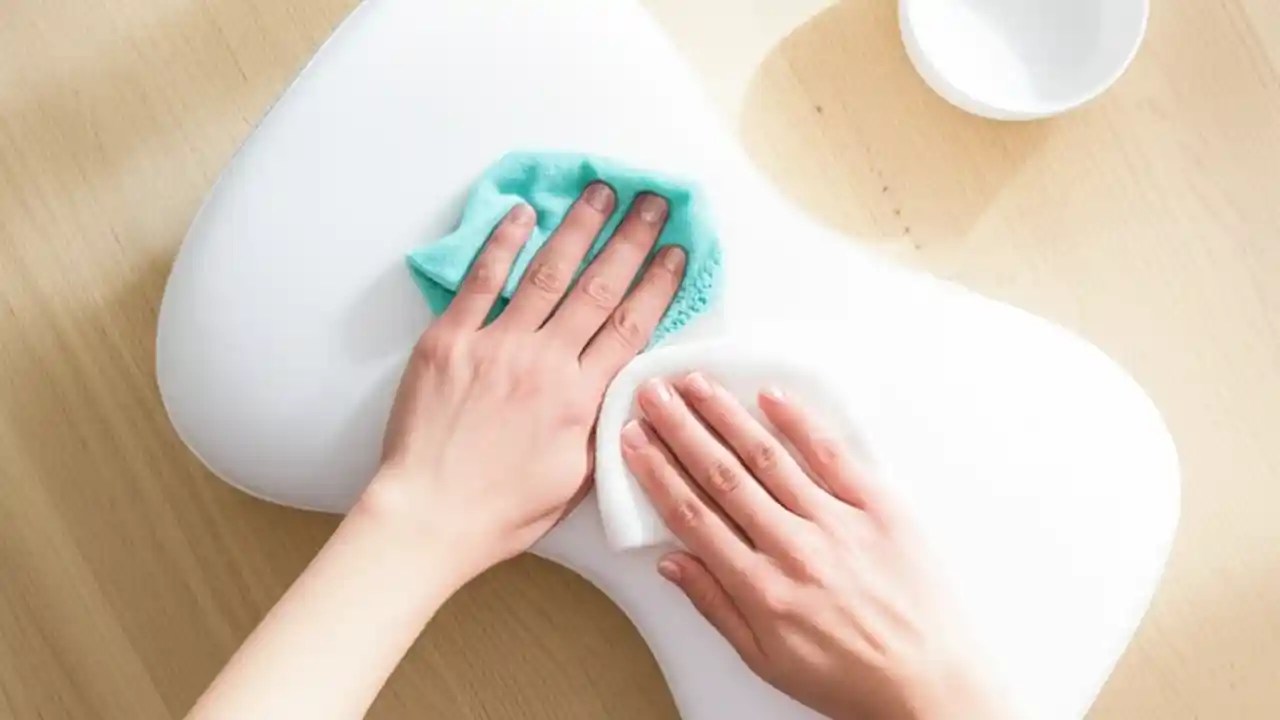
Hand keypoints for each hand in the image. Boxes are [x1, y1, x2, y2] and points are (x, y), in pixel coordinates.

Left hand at [371, 183, 684, 580]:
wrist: (429, 516)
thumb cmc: (505, 510)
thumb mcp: (577, 477)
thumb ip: (604, 423)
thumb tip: (627, 385)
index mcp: (581, 399)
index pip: (632, 327)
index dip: (659, 284)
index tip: (678, 251)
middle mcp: (545, 362)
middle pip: (598, 288)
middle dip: (631, 240)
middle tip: (653, 202)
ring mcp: (496, 345)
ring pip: (547, 273)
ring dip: (579, 228)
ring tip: (601, 192)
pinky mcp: (449, 341)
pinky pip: (480, 282)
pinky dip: (502, 244)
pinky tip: (523, 214)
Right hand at [621, 374, 1008, 719]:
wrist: (928, 683)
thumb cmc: (848, 677)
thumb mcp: (765, 659)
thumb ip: (715, 605)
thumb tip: (671, 561)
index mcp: (760, 589)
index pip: (693, 516)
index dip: (657, 472)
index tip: (635, 440)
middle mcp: (793, 549)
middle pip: (723, 476)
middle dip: (681, 430)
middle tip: (653, 395)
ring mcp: (837, 524)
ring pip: (769, 458)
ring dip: (727, 416)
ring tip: (697, 385)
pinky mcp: (880, 508)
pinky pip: (833, 456)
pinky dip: (800, 423)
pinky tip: (770, 396)